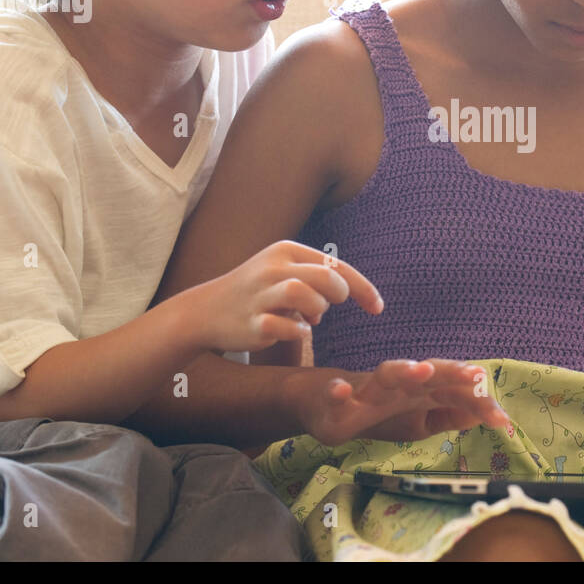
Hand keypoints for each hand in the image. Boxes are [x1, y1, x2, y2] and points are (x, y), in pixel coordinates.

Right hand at [188, 240, 381, 353]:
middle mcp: (272, 268)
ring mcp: (259, 295)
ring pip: (302, 293)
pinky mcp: (250, 322)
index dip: (363, 288)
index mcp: (285, 251)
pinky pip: (282, 327)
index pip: (336, 265)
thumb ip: (317, 280)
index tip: (378, 309)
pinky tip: (297, 331)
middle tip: (332, 307)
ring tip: (311, 317)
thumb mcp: (284, 273)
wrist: (205, 311)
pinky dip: (297, 332)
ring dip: (317, 309)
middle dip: (339, 295)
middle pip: (324, 276)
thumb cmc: (256, 292)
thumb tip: (345, 294)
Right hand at [293, 359, 510, 446]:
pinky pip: (336, 393)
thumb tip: (481, 414)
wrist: (323, 400)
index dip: (477, 404)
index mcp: (420, 391)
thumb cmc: (377, 409)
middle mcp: (398, 384)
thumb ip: (449, 416)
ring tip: (420, 370)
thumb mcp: (419, 420)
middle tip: (475, 374)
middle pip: (428, 373)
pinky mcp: (334, 396)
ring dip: (403, 370)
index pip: (455, 393)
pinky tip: (341, 392)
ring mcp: (366, 388)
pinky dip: (338, 392)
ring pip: (386, 374)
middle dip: (451, 372)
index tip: (502, 420)